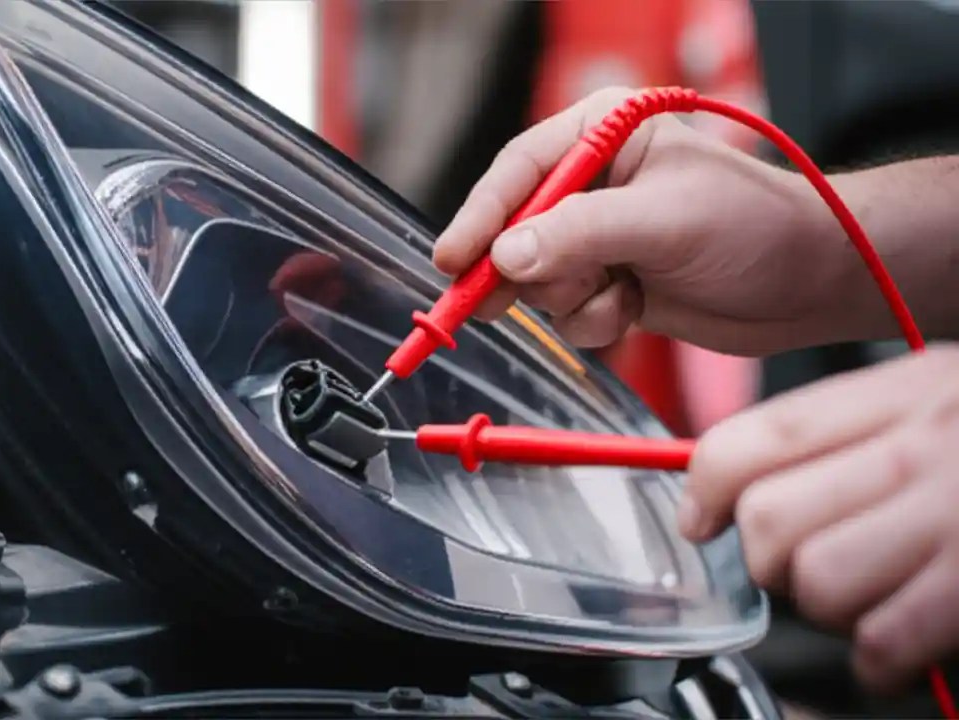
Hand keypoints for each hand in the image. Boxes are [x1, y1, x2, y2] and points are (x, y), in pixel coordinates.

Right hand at [432, 86, 863, 355]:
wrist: (810, 285)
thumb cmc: (754, 229)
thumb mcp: (663, 222)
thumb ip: (580, 236)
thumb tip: (506, 257)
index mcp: (601, 136)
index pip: (518, 172)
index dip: (480, 217)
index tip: (452, 260)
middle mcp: (590, 184)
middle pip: (513, 231)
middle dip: (526, 270)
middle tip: (498, 302)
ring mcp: (596, 236)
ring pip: (536, 279)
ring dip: (571, 299)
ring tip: (621, 291)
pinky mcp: (607, 281)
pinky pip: (565, 312)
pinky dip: (594, 320)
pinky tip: (635, 309)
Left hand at [681, 346, 958, 691]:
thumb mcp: (940, 395)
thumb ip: (846, 429)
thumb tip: (729, 479)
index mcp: (901, 392)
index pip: (750, 439)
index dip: (705, 489)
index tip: (705, 517)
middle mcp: (925, 446)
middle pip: (769, 518)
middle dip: (769, 558)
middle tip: (804, 562)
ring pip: (816, 577)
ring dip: (828, 605)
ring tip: (867, 595)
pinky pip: (885, 636)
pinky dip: (881, 654)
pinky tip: (902, 640)